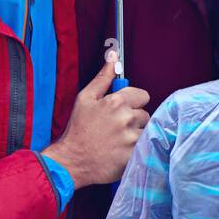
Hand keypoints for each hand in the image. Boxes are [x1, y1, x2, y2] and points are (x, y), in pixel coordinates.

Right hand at [42, 55, 149, 188]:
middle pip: (145, 114)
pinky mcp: (134, 155)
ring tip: (120, 140)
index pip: (143, 96)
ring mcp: (132, 138)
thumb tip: (113, 57)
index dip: (133, 102)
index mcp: (117, 101)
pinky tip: (122, 151)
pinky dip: (136, 149)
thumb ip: (103, 77)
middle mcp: (127, 118)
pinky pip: (145, 147)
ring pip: (146, 131)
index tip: (124, 110)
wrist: (72, 161)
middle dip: (134, 119)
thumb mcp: (86, 98)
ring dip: (137, 134)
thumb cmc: (78, 129)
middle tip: (118, 127)